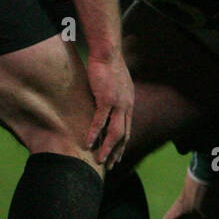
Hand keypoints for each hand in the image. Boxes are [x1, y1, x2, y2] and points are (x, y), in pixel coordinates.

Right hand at [86, 54, 133, 168]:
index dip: (123, 144)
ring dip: (107, 148)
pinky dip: (95, 133)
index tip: (118, 156)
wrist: (108, 53)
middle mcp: (127, 106)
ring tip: (100, 160)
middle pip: (124, 135)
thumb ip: (113, 97)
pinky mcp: (106, 99)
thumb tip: (105, 105)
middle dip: (117, 152)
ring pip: (114, 132)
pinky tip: (89, 143)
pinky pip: (100, 121)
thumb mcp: (115, 85)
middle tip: (110, 165)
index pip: (127, 129)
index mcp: (129, 103)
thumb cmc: (109, 66)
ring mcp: (118, 104)